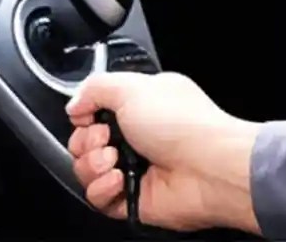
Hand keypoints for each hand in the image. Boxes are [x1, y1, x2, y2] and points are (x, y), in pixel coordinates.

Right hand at [66, 72, 261, 233]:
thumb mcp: (132, 86)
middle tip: (106, 138)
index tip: (88, 116)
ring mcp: (134, 169)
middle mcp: (136, 138)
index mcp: (139, 107)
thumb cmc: (184, 125)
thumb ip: (94, 88)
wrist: (211, 168)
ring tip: (114, 159)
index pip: (93, 112)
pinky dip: (101, 188)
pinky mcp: (132, 199)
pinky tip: (119, 179)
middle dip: (86, 140)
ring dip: (92, 164)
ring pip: (86, 170)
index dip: (83, 115)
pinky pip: (97, 198)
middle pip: (83, 142)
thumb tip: (74, 105)